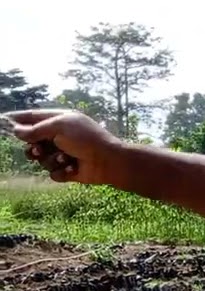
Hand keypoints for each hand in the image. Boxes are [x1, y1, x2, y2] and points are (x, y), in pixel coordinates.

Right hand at [2, 109, 121, 184]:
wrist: (108, 161)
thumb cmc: (86, 139)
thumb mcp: (59, 127)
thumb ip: (36, 128)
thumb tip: (16, 130)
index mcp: (60, 120)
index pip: (34, 117)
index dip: (18, 119)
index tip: (3, 120)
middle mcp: (60, 136)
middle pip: (32, 142)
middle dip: (33, 147)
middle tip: (38, 149)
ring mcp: (63, 153)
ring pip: (40, 159)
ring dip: (50, 159)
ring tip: (64, 157)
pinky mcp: (66, 170)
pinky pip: (52, 173)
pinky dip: (61, 171)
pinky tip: (73, 168)